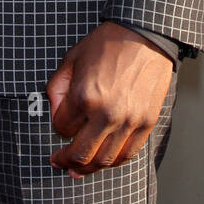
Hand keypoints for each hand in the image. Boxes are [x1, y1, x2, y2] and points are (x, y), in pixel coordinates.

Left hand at [45, 22, 173, 176]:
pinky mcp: (146, 123)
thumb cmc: (109, 43)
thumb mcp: (72, 58)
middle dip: (66, 160)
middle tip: (60, 162)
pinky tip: (104, 159)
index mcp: (85, 96)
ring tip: (79, 167)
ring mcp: (129, 121)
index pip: (62, 128)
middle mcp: (107, 113)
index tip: (61, 120)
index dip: (58, 125)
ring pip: (104, 160)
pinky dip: (113, 161)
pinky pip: (127, 154)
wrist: (144, 35)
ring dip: (88, 168)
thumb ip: (57, 88)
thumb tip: (57, 113)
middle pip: (81, 154)